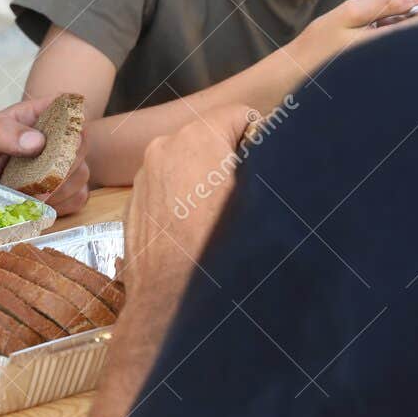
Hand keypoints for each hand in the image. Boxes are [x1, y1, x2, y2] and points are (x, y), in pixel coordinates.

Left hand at [0, 96, 90, 214]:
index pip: (64, 105)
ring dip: (61, 187)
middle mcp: (49, 140)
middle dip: (66, 160)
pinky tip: (40, 204)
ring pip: (82, 172)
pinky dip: (64, 203)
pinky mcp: (62, 194)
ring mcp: (58, 168)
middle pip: (81, 141)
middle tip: (40, 176)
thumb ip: (0, 133)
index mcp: (31, 118)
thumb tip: (37, 141)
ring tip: (31, 194)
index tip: (59, 138)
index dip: (70, 118)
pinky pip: (78, 197)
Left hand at [122, 103, 257, 302]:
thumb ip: (268, 166)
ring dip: (205, 178)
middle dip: (232, 157)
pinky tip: (196, 229)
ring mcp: (144, 176)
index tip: (269, 161)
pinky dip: (183, 198)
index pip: (240, 115)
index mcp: (197, 138)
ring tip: (222, 215)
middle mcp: (164, 148)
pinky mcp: (134, 202)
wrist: (171, 301)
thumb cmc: (218, 250)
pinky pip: (167, 187)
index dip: (262, 135)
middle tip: (250, 191)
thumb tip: (283, 154)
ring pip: (186, 162)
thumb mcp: (259, 201)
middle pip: (211, 137)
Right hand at [281, 0, 417, 78]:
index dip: (414, 8)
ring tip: (369, 39)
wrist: (297, 75)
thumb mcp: (350, 13)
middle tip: (377, 24)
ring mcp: (388, 74)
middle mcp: (392, 62)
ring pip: (409, 47)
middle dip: (407, 24)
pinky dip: (388, 49)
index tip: (392, 9)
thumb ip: (386, 3)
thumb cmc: (320, 41)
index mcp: (386, 44)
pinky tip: (368, 52)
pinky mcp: (382, 82)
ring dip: (397, 37)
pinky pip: (396, 59)